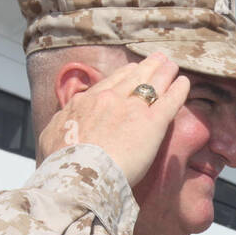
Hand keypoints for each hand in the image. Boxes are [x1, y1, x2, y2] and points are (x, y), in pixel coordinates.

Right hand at [37, 52, 190, 187]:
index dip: (124, 76)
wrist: (79, 175)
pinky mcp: (152, 124)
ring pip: (151, 83)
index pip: (109, 83)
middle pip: (132, 77)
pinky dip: (178, 91)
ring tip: (172, 65)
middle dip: (146, 67)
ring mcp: (131, 109)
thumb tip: (61, 126)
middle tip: (157, 59)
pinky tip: (184, 84)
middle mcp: (109, 100)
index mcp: (86, 103)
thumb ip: (61, 127)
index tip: (133, 70)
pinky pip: (169, 101)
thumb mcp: (51, 138)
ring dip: (163, 72)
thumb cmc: (62, 164)